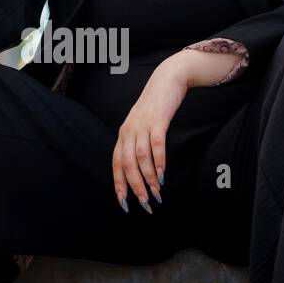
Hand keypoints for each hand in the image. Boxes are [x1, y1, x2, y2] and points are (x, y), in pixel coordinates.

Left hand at [112, 53, 190, 213]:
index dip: (119, 184)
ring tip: (157, 192)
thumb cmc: (156, 107)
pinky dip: (159, 161)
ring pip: (141, 157)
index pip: (116, 164)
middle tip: (145, 203)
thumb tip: (141, 170)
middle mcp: (129, 131)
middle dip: (135, 186)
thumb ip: (139, 144)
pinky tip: (163, 174)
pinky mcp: (158, 120)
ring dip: (148, 177)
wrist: (167, 79)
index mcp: (123, 134)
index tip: (124, 202)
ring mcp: (142, 125)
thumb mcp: (142, 126)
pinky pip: (156, 144)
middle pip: (127, 164)